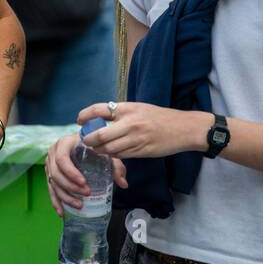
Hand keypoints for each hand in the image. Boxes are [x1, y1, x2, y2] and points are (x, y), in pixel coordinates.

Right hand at [44, 131, 127, 217]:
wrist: (84, 145)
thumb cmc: (93, 148)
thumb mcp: (105, 154)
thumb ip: (116, 166)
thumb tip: (123, 184)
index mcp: (64, 143)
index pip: (62, 159)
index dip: (71, 173)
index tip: (84, 183)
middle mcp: (53, 152)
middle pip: (56, 173)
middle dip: (70, 187)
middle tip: (86, 194)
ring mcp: (49, 164)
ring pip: (53, 183)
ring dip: (65, 196)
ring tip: (80, 205)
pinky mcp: (49, 174)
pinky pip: (50, 189)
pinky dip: (55, 201)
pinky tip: (62, 212)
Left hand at [77, 100, 200, 159]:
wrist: (183, 128)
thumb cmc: (160, 117)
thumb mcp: (139, 108)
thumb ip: (121, 113)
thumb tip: (101, 118)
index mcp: (128, 109)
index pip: (100, 110)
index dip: (85, 115)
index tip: (79, 120)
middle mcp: (130, 123)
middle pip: (101, 134)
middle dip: (89, 139)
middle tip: (84, 140)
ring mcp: (136, 139)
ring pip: (109, 149)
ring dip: (99, 150)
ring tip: (95, 149)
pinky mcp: (142, 152)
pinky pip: (121, 155)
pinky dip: (113, 155)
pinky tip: (110, 153)